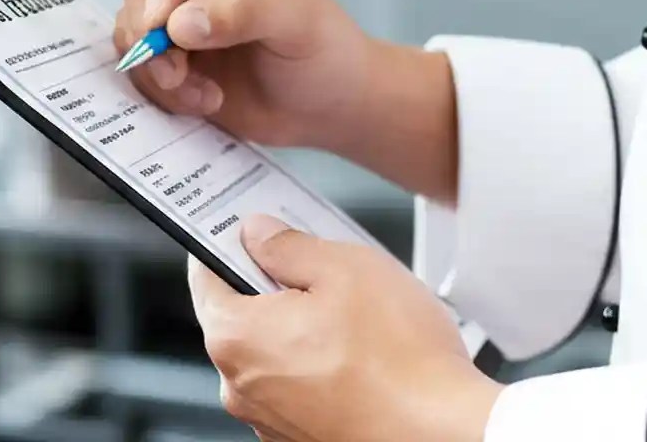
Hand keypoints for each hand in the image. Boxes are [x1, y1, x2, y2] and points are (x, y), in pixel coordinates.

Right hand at [115, 0, 372, 149]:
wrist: (328, 106)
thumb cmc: (327, 51)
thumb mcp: (300, 23)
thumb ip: (246, 13)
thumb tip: (180, 22)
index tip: (165, 20)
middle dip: (151, 32)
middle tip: (179, 72)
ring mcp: (179, 8)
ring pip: (130, 24)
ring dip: (158, 67)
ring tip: (205, 93)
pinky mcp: (170, 50)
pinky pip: (138, 62)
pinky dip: (163, 88)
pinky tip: (206, 99)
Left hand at [188, 215, 502, 440]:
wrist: (440, 430)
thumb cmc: (400, 357)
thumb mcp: (344, 268)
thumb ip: (288, 245)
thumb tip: (259, 233)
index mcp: (236, 336)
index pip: (205, 273)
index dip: (229, 241)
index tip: (252, 226)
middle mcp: (241, 384)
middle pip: (242, 313)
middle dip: (277, 285)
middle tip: (325, 266)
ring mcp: (270, 417)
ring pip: (275, 349)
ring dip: (304, 327)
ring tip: (359, 314)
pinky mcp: (301, 435)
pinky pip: (299, 383)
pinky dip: (322, 363)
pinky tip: (365, 351)